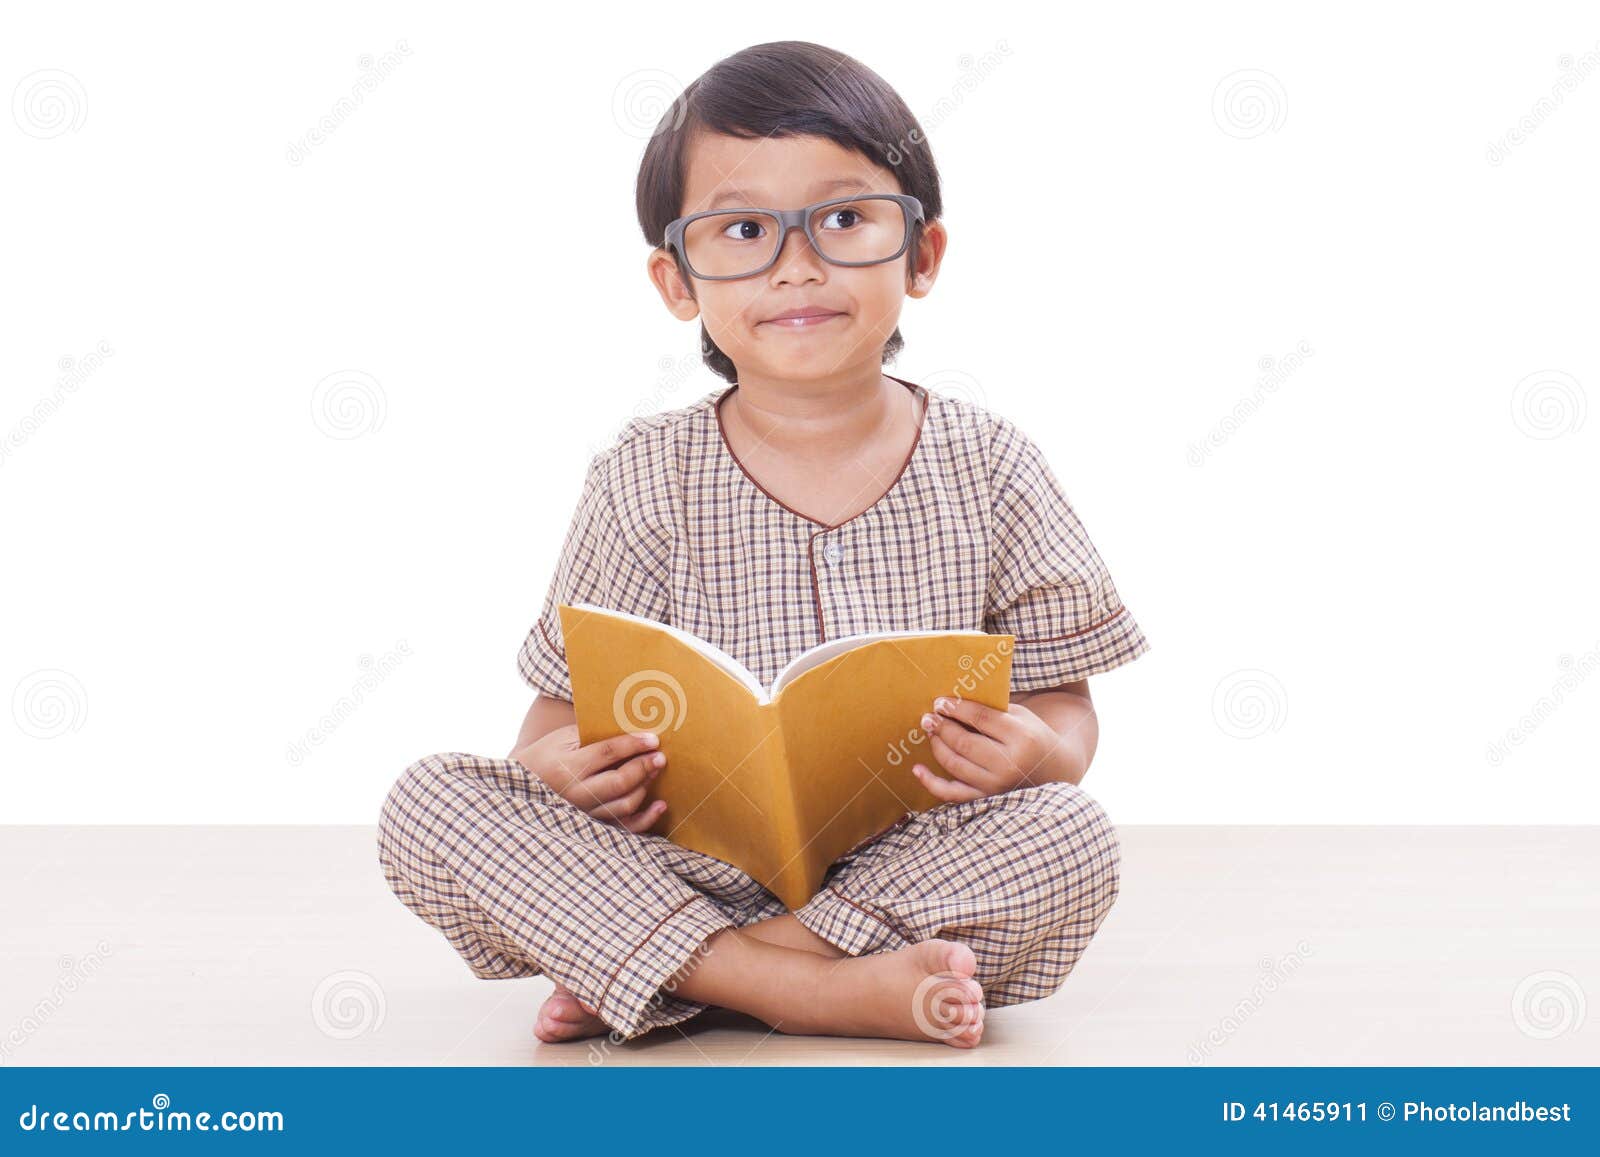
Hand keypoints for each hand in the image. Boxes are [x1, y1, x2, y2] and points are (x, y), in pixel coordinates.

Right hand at [512, 724, 668, 832]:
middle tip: (660, 756)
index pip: (607, 753)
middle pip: (619, 781)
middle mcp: (577, 793)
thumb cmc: (546, 756)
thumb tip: (629, 726)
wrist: (521, 788)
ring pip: (624, 805)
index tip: (653, 739)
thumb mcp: (562, 738)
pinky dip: (646, 818)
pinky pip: (624, 828)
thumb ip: (591, 734)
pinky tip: (661, 805)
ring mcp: (585, 813)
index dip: (633, 745)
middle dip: (643, 767)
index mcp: (568, 766)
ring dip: (645, 787)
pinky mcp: (594, 826)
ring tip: (656, 770)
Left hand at [912, 696, 1078, 802]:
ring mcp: (996, 785)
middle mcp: (1009, 764)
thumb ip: (992, 710)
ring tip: (929, 731)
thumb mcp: (1020, 717)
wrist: (1052, 770)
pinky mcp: (986, 799)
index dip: (957, 708)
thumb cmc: (1031, 737)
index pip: (981, 719)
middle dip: (942, 727)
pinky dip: (931, 782)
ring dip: (937, 746)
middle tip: (928, 717)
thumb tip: (952, 702)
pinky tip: (918, 768)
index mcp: (1022, 737)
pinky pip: (952, 793)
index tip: (939, 702)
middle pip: (964, 742)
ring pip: (955, 764)